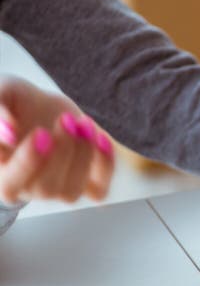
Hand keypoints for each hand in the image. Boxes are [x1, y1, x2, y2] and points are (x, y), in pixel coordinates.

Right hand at [0, 75, 114, 203]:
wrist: (40, 108)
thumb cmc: (12, 103)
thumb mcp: (2, 94)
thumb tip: (8, 130)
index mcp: (1, 172)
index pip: (10, 184)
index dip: (28, 163)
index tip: (41, 132)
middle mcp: (26, 188)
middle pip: (45, 188)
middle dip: (62, 152)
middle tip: (66, 119)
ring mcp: (56, 189)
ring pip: (71, 191)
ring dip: (84, 156)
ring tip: (84, 123)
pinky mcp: (84, 184)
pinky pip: (99, 190)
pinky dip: (104, 166)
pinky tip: (101, 138)